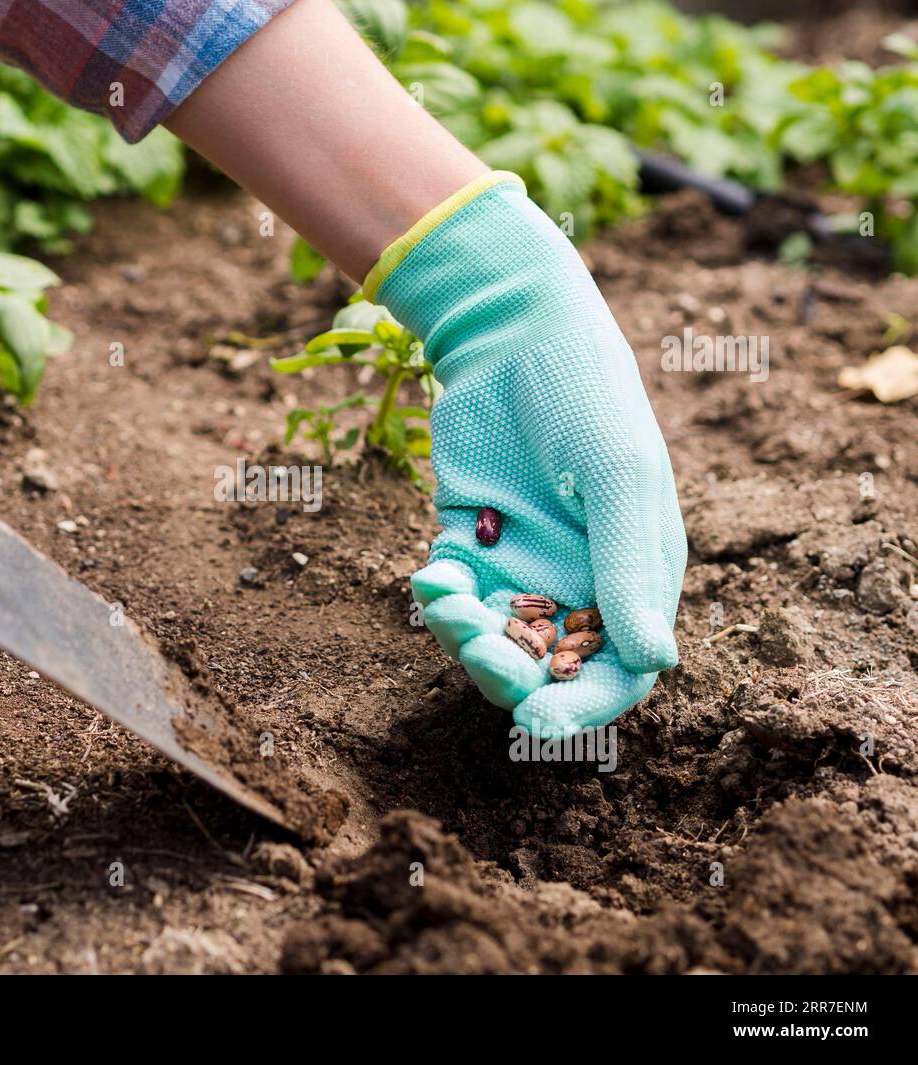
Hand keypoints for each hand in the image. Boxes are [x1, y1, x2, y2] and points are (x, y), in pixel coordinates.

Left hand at [372, 176, 686, 737]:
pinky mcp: (469, 541)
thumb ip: (630, 567)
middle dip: (509, 674)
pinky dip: (436, 599)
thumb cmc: (584, 398)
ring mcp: (521, 563)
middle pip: (546, 667)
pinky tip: (429, 575)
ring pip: (490, 639)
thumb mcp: (617, 478)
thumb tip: (656, 664)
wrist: (512, 335)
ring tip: (445, 598)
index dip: (583, 704)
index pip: (618, 669)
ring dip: (464, 637)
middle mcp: (579, 580)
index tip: (538, 720)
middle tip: (478, 650)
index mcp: (635, 575)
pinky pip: (451, 597)